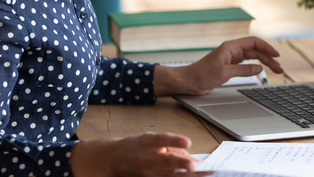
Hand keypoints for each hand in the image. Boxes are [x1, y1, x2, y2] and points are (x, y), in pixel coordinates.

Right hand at [71, 132, 213, 176]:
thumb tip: (195, 160)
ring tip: (201, 175)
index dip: (174, 140)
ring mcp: (145, 172)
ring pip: (167, 176)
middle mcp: (145, 157)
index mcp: (146, 142)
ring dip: (184, 176)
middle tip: (194, 165)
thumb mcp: (151, 140)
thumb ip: (173, 147)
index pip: (161, 139)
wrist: (112, 159)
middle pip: (165, 161)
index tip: (187, 142)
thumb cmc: (136, 147)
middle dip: (180, 164)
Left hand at [155, 36, 283, 95]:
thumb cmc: (201, 75)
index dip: (266, 47)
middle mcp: (231, 51)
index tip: (276, 55)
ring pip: (252, 57)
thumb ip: (243, 70)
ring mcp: (230, 59)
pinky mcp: (228, 67)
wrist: (188, 82)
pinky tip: (261, 71)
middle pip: (255, 50)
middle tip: (279, 68)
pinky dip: (255, 67)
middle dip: (268, 57)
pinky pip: (246, 64)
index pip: (253, 43)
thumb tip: (259, 68)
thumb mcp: (224, 73)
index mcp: (230, 47)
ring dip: (264, 62)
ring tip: (275, 70)